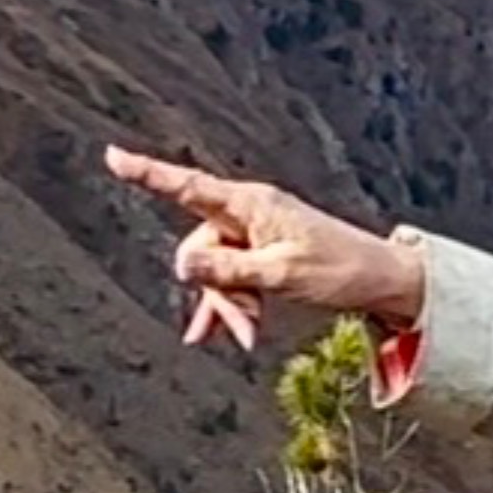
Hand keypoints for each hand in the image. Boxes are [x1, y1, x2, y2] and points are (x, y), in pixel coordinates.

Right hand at [106, 145, 424, 352]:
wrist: (380, 278)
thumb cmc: (337, 270)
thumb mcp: (279, 275)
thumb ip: (227, 270)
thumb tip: (181, 263)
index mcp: (251, 204)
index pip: (187, 187)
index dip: (146, 173)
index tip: (112, 157)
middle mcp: (248, 212)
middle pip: (201, 247)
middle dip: (213, 290)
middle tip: (245, 328)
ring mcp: (255, 232)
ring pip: (215, 269)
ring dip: (227, 304)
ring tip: (250, 336)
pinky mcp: (263, 252)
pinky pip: (232, 276)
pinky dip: (231, 304)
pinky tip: (229, 335)